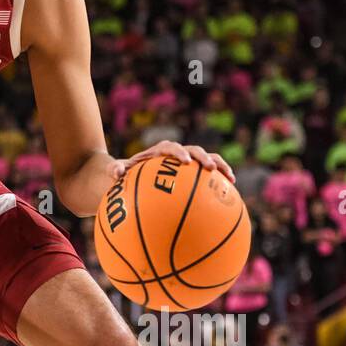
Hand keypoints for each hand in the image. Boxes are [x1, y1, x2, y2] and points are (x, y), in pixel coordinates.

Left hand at [104, 140, 234, 184]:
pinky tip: (230, 197)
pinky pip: (208, 178)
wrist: (130, 176)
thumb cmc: (123, 174)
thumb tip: (116, 172)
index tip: (185, 161)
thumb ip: (115, 169)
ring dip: (219, 166)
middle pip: (194, 150)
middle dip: (204, 157)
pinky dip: (219, 183)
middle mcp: (175, 155)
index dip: (179, 152)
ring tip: (230, 178)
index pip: (170, 147)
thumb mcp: (116, 171)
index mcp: (159, 152)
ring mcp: (187, 165)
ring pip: (207, 160)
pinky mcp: (193, 175)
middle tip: (211, 168)